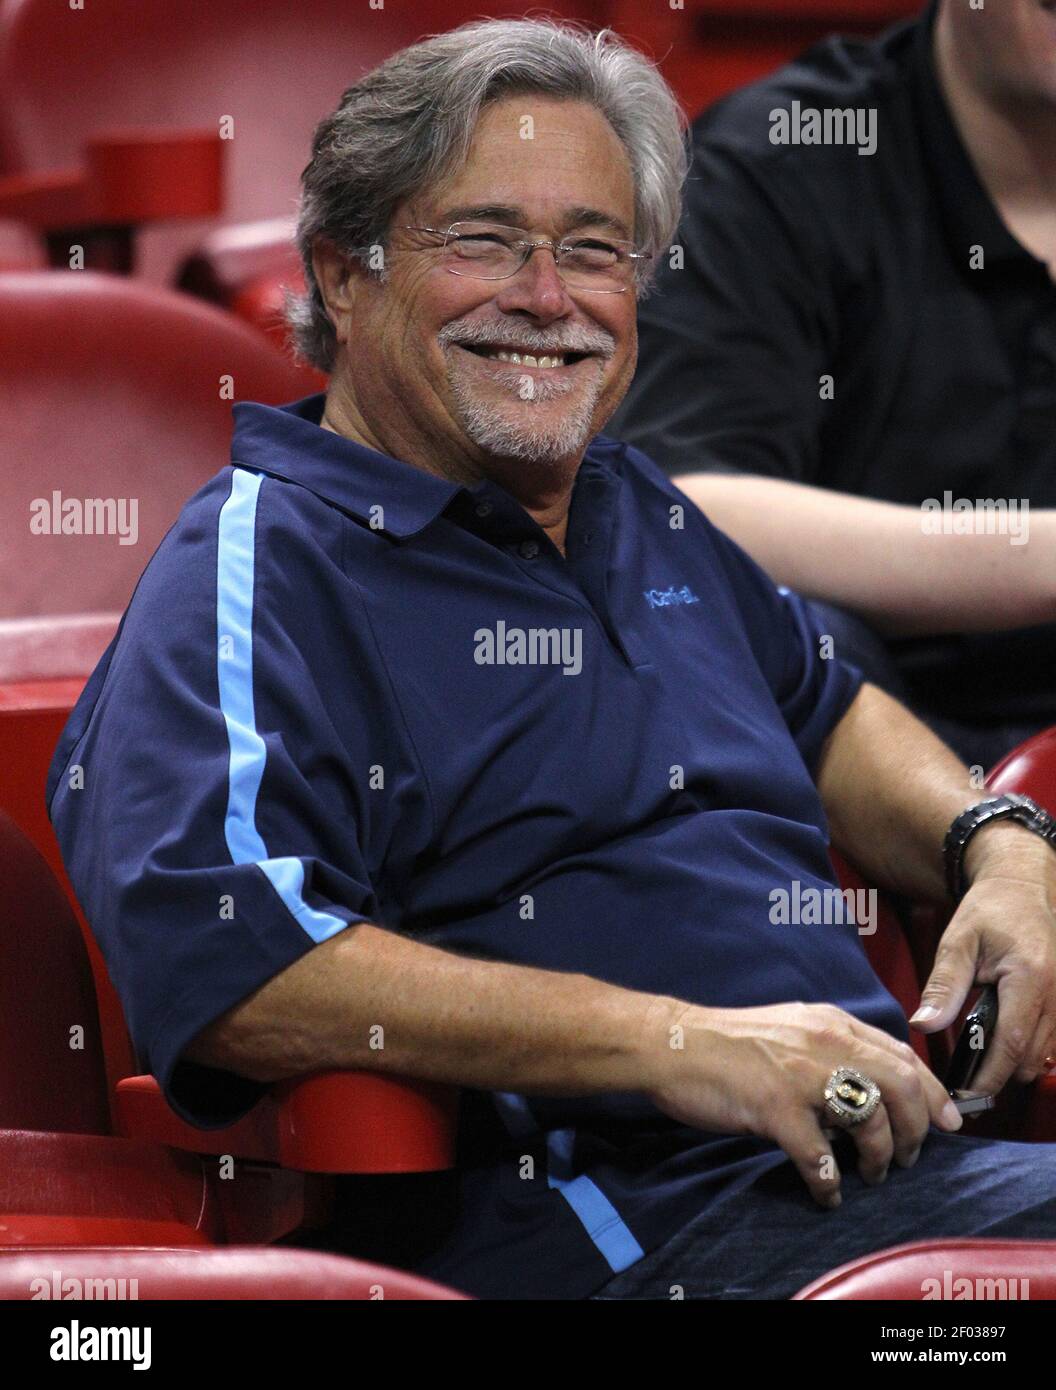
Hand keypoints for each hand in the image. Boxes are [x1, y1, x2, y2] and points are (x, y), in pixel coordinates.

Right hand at [645, 999, 961, 1208]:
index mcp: (830, 1023)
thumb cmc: (727, 1040)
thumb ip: (830, 1045)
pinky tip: (827, 1195)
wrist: (674, 1044)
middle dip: (916, 1128)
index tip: (948, 1120)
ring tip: (870, 1175)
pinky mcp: (775, 1108)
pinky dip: (830, 1184)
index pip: (901, 1053)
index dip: (932, 1091)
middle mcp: (825, 1043)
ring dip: (878, 1157)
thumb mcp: (790, 1027)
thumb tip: (869, 1081)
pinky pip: (820, 1157)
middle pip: (900, 1086)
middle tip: (909, 1156)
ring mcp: (801, 1076)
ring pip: (869, 1120)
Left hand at [910, 824, 1055, 1093]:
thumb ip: (944, 986)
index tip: (965, 1095)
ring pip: (1044, 1054)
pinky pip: (1050, 1041)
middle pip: (1031, 1057)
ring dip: (1013, 1064)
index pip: (1013, 1043)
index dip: (990, 1075)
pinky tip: (999, 1043)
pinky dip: (1026, 1049)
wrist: (1022, 886)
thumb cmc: (988, 911)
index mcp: (1030, 978)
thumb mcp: (957, 942)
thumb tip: (923, 1026)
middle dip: (999, 1075)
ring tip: (977, 1065)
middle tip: (963, 1082)